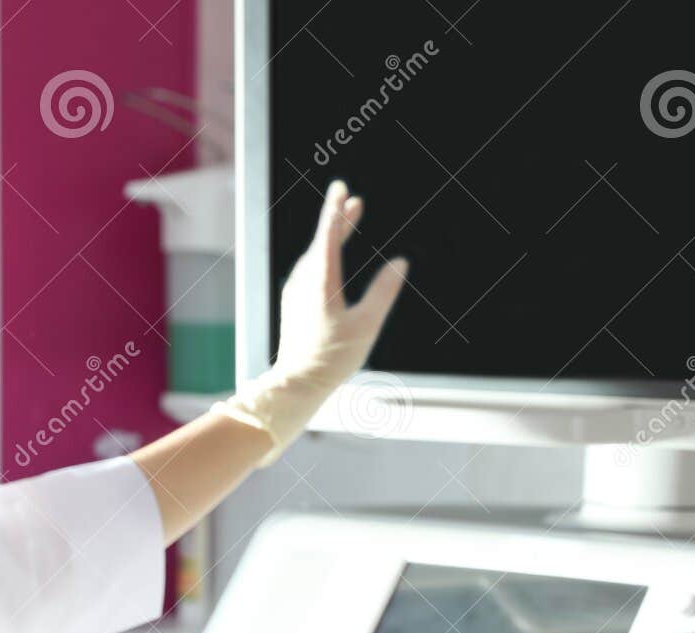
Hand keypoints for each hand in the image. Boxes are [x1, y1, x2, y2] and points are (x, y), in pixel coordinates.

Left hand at [211, 178, 409, 462]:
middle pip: (321, 241)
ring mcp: (296, 292)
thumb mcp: (367, 325)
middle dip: (338, 219)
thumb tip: (401, 262)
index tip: (341, 187)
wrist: (298, 383)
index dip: (336, 210)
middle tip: (353, 200)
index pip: (328, 235)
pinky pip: (309, 269)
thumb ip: (384, 291)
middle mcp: (303, 282)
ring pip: (314, 255)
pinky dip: (323, 255)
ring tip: (346, 221)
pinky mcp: (294, 303)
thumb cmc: (333, 358)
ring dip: (330, 237)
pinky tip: (330, 258)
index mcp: (320, 282)